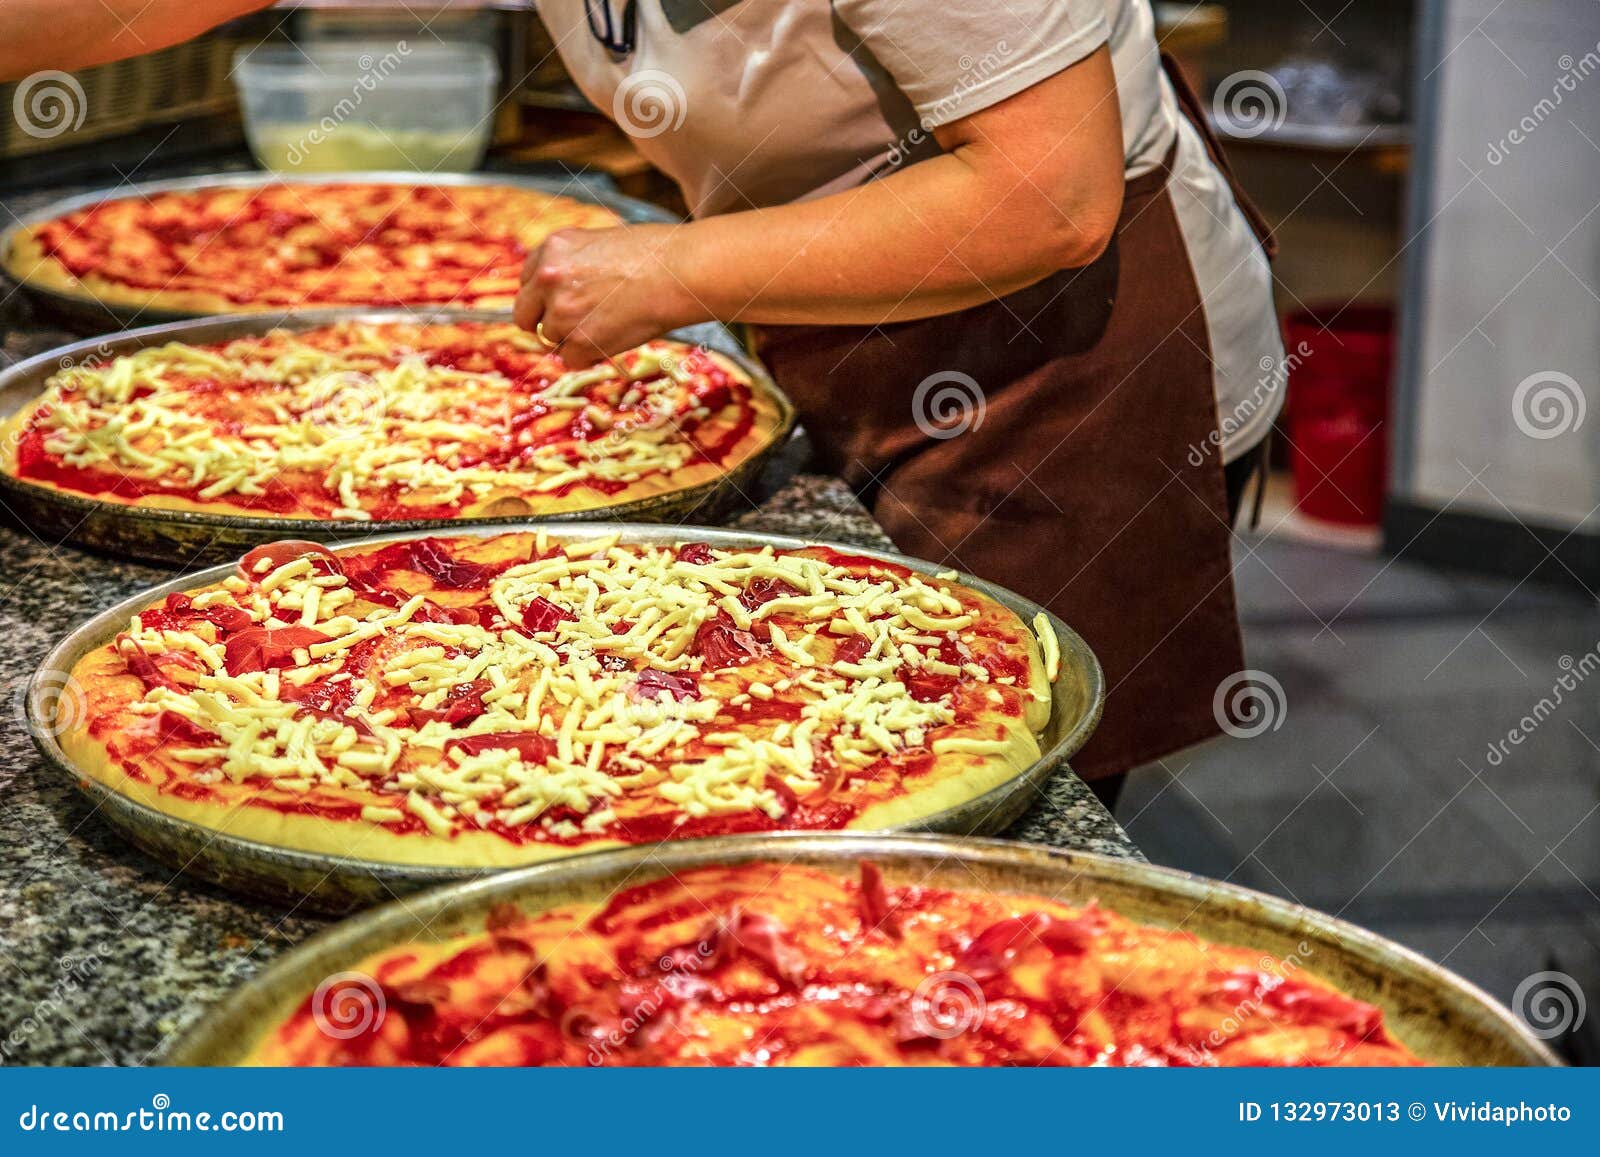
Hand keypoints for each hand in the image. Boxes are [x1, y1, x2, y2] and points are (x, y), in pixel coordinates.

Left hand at [513, 224, 699, 366]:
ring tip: (610, 325)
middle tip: (574, 327)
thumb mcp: (601, 243)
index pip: (528, 281)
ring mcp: (561, 311)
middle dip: (545, 323)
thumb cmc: (655, 255)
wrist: (681, 272)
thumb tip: (563, 293)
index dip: (546, 296)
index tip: (562, 303)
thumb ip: (574, 264)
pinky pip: (571, 361)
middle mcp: (548, 277)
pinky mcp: (579, 340)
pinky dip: (591, 356)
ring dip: (575, 339)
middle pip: (524, 315)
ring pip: (551, 339)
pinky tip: (614, 339)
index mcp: (553, 247)